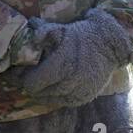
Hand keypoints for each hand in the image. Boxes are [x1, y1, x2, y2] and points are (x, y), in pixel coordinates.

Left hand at [6, 9, 132, 109]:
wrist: (110, 45)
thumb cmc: (82, 35)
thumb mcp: (62, 28)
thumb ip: (43, 31)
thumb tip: (31, 38)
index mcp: (62, 64)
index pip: (34, 82)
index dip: (25, 79)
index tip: (22, 74)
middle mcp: (71, 81)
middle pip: (41, 93)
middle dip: (32, 87)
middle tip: (29, 80)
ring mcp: (79, 91)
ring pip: (51, 100)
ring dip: (43, 94)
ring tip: (40, 85)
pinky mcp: (86, 97)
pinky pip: (64, 103)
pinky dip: (56, 98)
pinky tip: (53, 90)